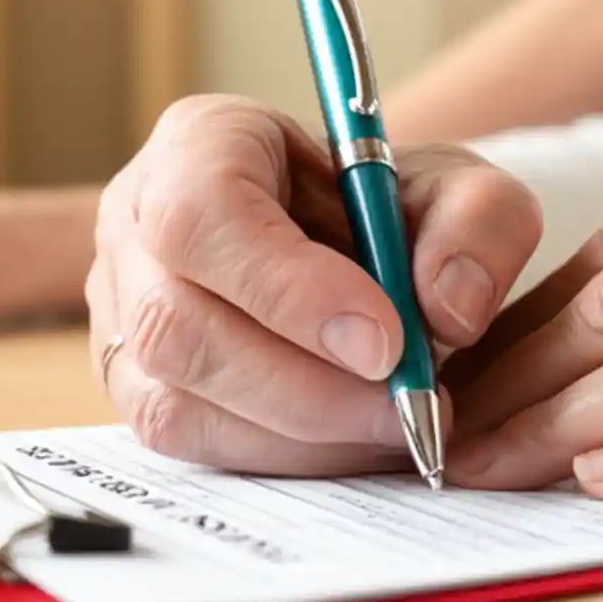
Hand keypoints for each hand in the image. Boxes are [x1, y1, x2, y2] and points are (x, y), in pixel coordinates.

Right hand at [85, 95, 539, 474]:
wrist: (357, 247)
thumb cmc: (391, 207)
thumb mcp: (459, 189)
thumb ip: (480, 224)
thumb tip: (450, 310)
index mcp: (202, 144)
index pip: (203, 215)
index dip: (288, 288)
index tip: (386, 341)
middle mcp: (139, 227)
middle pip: (178, 324)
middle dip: (306, 385)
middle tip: (407, 405)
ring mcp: (123, 314)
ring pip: (176, 401)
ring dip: (300, 434)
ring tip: (393, 424)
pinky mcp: (139, 387)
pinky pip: (191, 444)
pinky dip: (283, 457)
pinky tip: (352, 441)